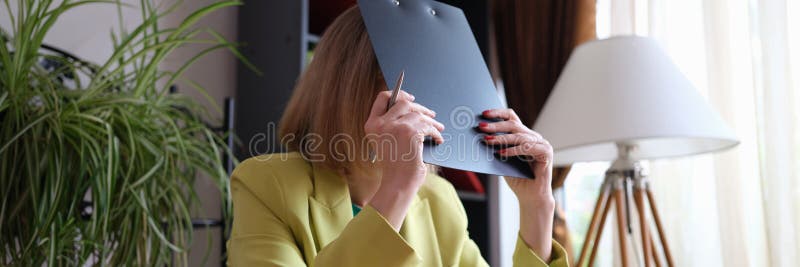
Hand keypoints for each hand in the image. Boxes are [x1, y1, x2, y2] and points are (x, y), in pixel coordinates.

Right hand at [363, 90, 443, 229]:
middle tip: (430, 114)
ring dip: (431, 121)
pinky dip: (436, 132)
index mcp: (372, 124)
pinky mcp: (410, 132)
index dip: (398, 93)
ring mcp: (395, 126)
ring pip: (418, 113)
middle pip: (403, 102)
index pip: (382, 98)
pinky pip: (427, 126)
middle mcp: (381, 123)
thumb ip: (392, 125)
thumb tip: (412, 109)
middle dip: (420, 107)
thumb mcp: (387, 142)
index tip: (410, 97)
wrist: (397, 183)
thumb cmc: (394, 166)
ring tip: (438, 129)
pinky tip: (438, 139)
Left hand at [479, 108, 554, 260]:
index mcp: (524, 135)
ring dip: (501, 138)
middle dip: (496, 125)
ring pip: (519, 136)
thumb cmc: (516, 178)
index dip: (498, 113)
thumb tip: (478, 135)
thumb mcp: (502, 159)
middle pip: (514, 124)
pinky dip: (512, 150)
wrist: (530, 196)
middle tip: (481, 126)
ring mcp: (542, 143)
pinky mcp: (546, 153)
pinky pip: (527, 148)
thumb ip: (495, 146)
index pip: (511, 118)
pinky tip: (500, 153)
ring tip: (487, 140)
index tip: (483, 113)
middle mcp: (534, 137)